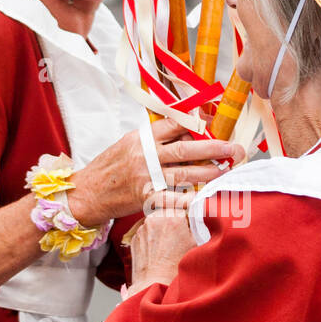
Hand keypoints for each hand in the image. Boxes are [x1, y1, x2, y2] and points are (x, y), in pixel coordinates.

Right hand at [68, 118, 243, 227]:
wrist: (86, 193)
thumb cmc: (109, 167)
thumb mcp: (128, 143)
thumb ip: (155, 137)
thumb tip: (187, 129)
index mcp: (141, 138)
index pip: (174, 124)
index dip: (198, 122)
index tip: (215, 122)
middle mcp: (144, 156)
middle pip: (186, 148)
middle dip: (214, 148)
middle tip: (234, 149)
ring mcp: (146, 178)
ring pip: (185, 173)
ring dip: (210, 173)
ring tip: (227, 171)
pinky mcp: (146, 199)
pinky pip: (174, 199)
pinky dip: (191, 198)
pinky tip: (208, 197)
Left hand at [127, 197, 195, 294]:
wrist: (154, 286)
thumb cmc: (176, 268)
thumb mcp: (196, 245)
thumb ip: (197, 226)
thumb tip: (199, 217)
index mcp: (173, 216)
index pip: (184, 205)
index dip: (189, 212)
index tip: (192, 219)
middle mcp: (155, 218)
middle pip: (168, 212)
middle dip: (174, 221)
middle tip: (180, 235)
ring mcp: (142, 228)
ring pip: (156, 222)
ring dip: (162, 229)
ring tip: (168, 247)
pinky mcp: (134, 238)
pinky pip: (146, 233)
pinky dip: (152, 238)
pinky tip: (158, 252)